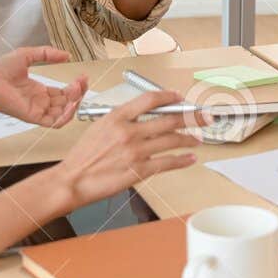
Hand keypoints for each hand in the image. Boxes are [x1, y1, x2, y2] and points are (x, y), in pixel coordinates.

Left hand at [0, 46, 86, 127]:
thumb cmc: (0, 69)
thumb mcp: (27, 55)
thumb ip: (47, 54)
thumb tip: (66, 55)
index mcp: (39, 91)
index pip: (63, 93)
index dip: (75, 87)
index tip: (82, 76)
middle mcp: (40, 102)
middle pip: (67, 103)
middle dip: (78, 93)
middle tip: (82, 81)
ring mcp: (37, 110)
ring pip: (63, 115)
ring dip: (74, 104)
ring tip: (77, 90)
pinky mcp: (33, 117)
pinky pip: (54, 123)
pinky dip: (65, 117)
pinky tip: (71, 104)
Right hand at [50, 90, 203, 208]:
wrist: (72, 180)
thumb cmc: (83, 156)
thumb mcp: (99, 127)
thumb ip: (122, 119)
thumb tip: (145, 116)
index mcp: (117, 117)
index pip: (150, 99)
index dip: (169, 96)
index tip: (180, 98)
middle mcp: (128, 131)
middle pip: (169, 119)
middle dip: (192, 117)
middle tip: (204, 117)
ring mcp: (135, 151)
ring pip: (172, 141)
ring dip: (189, 139)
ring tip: (198, 138)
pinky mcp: (139, 170)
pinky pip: (167, 163)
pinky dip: (182, 160)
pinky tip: (190, 158)